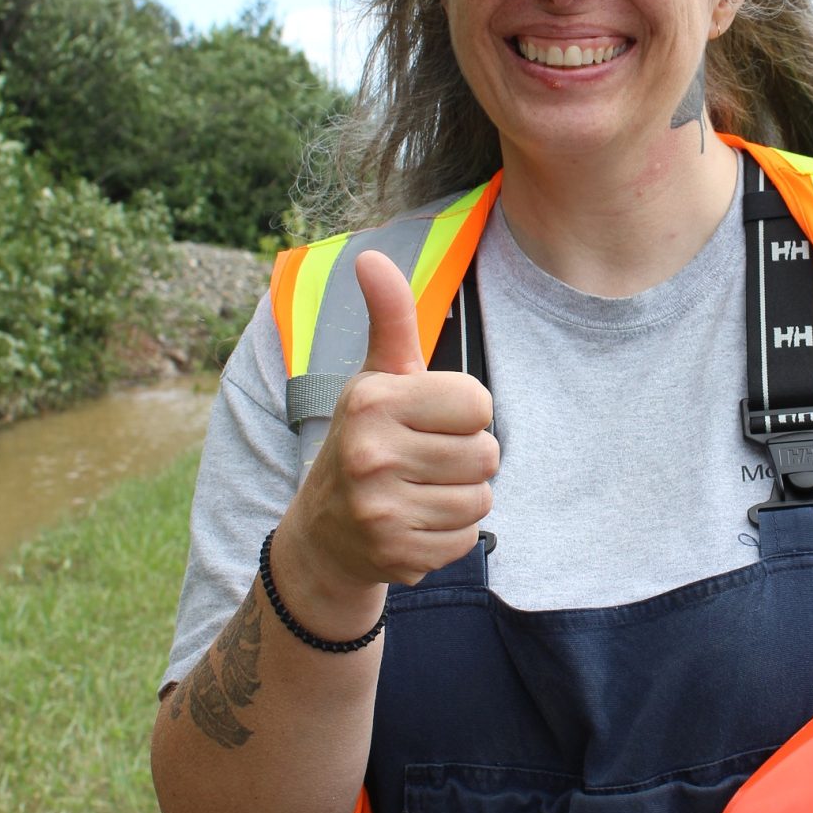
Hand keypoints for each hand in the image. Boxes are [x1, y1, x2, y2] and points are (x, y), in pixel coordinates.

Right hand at [276, 250, 499, 615]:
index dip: (466, 413)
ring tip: (421, 491)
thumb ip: (390, 318)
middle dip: (467, 458)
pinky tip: (415, 523)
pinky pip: (466, 539)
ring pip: (480, 499)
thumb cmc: (368, 438)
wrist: (325, 530)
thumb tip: (369, 257)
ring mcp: (380, 509)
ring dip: (461, 497)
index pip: (479, 402)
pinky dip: (449, 535)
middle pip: (487, 454)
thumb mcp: (378, 377)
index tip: (432, 420)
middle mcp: (372, 453)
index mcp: (374, 400)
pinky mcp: (395, 555)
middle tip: (427, 460)